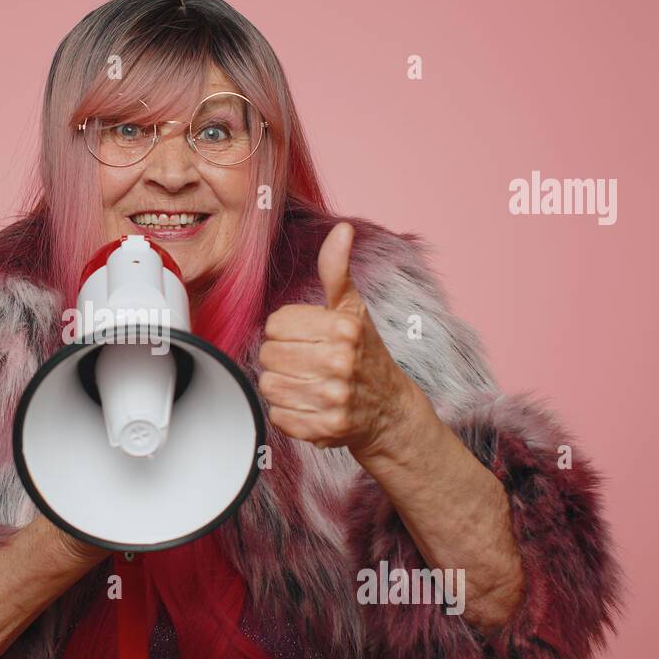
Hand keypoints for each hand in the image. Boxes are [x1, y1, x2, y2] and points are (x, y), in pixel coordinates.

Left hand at [257, 222, 424, 459]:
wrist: (389, 411)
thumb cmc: (365, 354)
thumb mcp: (353, 309)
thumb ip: (337, 270)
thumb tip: (341, 230)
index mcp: (344, 328)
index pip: (276, 324)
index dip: (286, 331)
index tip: (306, 338)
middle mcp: (340, 363)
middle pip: (268, 355)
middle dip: (282, 359)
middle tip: (306, 363)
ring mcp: (334, 398)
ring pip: (269, 386)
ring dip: (283, 386)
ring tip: (306, 384)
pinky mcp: (325, 428)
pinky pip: (278, 416)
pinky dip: (289, 413)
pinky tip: (309, 405)